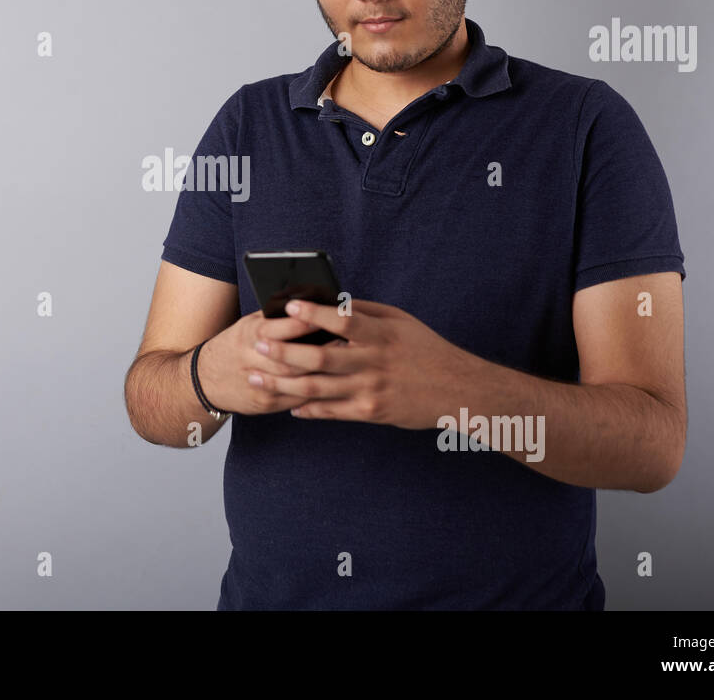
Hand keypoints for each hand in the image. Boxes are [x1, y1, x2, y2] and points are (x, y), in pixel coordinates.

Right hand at [198, 310, 346, 415]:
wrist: (205, 380)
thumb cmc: (236, 344)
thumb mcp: (249, 324)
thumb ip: (275, 318)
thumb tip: (309, 303)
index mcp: (249, 334)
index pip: (280, 328)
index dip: (305, 323)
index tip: (329, 316)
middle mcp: (252, 359)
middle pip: (291, 359)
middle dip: (320, 352)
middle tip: (347, 343)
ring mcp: (257, 384)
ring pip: (295, 382)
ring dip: (322, 374)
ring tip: (346, 364)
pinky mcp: (264, 403)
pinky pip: (295, 400)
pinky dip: (316, 393)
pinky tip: (334, 386)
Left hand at [249, 298, 463, 428]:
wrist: (457, 390)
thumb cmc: (427, 349)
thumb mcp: (401, 321)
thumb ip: (366, 311)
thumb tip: (332, 300)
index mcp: (380, 335)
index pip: (342, 321)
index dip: (314, 313)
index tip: (288, 305)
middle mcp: (373, 363)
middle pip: (319, 358)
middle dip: (283, 352)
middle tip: (256, 344)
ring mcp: (370, 390)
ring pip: (317, 388)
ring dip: (283, 383)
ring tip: (257, 376)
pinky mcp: (370, 412)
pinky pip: (332, 412)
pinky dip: (308, 409)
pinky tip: (289, 405)